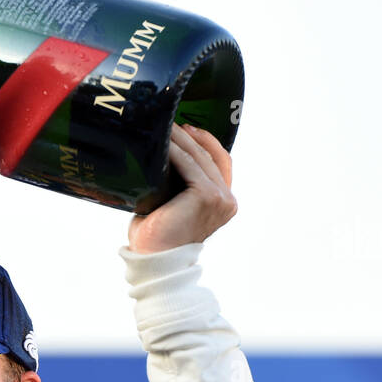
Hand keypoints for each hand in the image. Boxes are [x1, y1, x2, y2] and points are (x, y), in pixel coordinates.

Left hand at [127, 124, 236, 253]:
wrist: (155, 261)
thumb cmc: (157, 237)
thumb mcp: (172, 204)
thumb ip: (177, 184)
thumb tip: (161, 155)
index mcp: (223, 202)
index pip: (220, 161)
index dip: (205, 141)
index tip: (185, 129)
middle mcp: (227, 200)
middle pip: (208, 155)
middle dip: (187, 136)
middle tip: (167, 121)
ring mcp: (220, 198)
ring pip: (199, 157)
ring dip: (179, 139)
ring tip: (161, 126)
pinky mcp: (207, 196)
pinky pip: (190, 165)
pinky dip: (174, 152)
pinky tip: (161, 143)